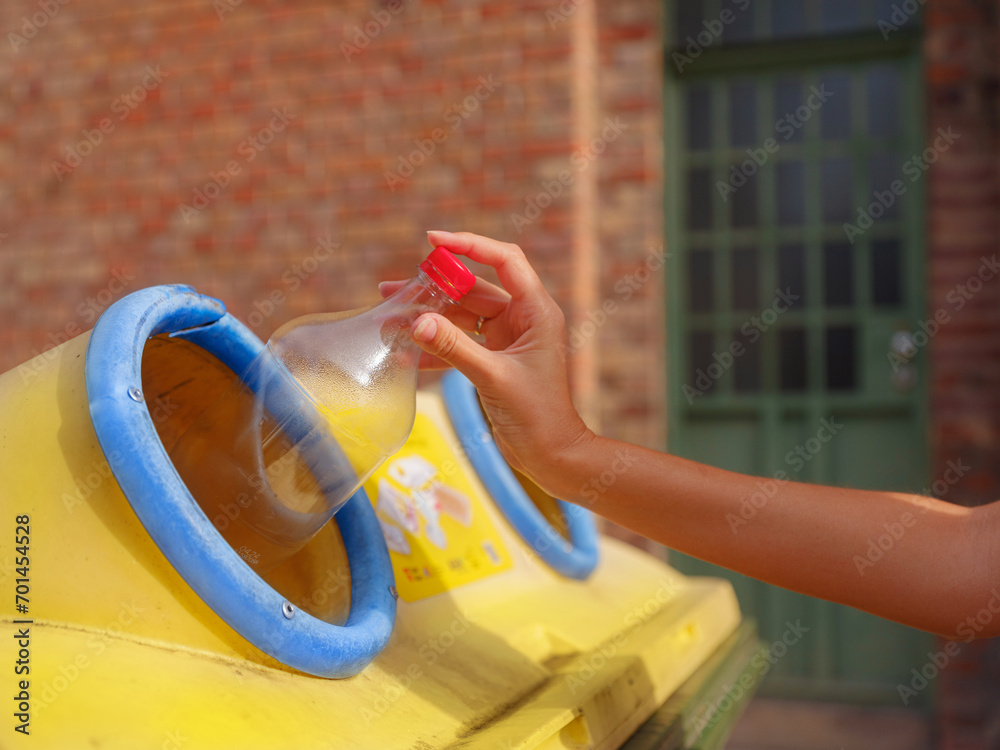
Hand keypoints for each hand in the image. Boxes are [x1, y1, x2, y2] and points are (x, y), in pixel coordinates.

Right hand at [378, 230, 593, 495]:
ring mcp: (509, 339)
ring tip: (389, 320)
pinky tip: (406, 351)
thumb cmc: (537, 416)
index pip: (504, 259)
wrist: (552, 455)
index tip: (432, 240)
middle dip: (434, 289)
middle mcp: (523, 318)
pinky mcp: (496, 360)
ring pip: (463, 317)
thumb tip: (417, 323)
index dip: (469, 244)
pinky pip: (462, 342)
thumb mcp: (493, 377)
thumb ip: (455, 348)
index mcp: (536, 311)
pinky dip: (437, 345)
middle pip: (474, 288)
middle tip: (392, 290)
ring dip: (429, 319)